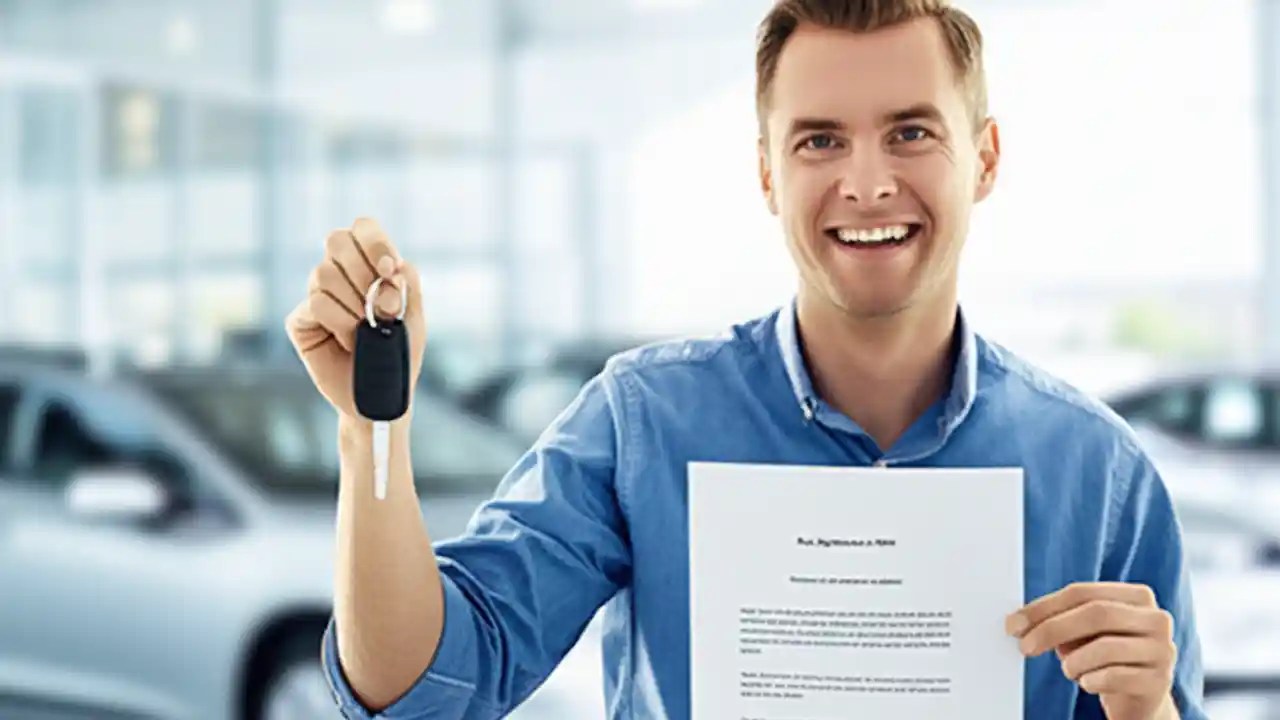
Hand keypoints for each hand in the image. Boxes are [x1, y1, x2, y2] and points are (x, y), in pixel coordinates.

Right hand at [284, 217, 426, 423]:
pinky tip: (351, 341)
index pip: (362, 228)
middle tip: (383, 306)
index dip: (375, 243)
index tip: (390, 270)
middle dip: (364, 273)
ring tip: (368, 330)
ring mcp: (316, 294)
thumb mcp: (414, 317)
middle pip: (336, 241)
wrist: (381, 395)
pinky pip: (316, 304)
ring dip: (356, 305)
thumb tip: (394, 265)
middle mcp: (339, 274)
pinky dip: (341, 322)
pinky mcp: (299, 320)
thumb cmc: (399, 354)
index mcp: (368, 265)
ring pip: (324, 273)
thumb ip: (408, 286)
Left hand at [1007, 582, 1177, 719]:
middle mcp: (1157, 619)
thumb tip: (1018, 622)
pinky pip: (1114, 677)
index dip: (1044, 607)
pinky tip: (1089, 683)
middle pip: (1096, 614)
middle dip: (1052, 629)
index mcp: (1136, 597)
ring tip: (1071, 671)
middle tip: (1025, 647)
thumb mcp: (1082, 634)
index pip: (1082, 592)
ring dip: (1073, 662)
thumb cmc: (1104, 659)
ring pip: (1104, 647)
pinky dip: (1090, 681)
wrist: (1139, 700)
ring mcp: (1163, 650)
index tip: (1014, 624)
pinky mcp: (1160, 682)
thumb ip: (1059, 619)